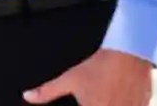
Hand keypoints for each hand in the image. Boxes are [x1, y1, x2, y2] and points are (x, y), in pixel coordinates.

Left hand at [23, 48, 152, 104]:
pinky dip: (126, 104)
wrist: (128, 55)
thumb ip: (47, 92)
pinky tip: (120, 97)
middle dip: (98, 104)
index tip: (86, 102)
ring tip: (107, 96)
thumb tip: (28, 97)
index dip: (86, 105)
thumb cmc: (98, 67)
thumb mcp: (69, 79)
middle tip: (96, 97)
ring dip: (112, 103)